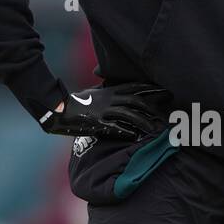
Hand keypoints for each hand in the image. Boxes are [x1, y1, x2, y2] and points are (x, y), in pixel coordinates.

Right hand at [40, 82, 171, 140]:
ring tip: (154, 129)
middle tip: (165, 113)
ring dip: (143, 122)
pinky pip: (115, 127)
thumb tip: (120, 91)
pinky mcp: (97, 123)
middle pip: (136, 101)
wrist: (59, 108)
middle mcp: (109, 99)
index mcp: (110, 90)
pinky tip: (136, 136)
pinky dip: (127, 131)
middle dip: (152, 106)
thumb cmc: (78, 101)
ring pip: (129, 114)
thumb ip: (108, 91)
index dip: (151, 89)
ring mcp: (103, 111)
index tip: (164, 90)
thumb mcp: (95, 92)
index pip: (135, 87)